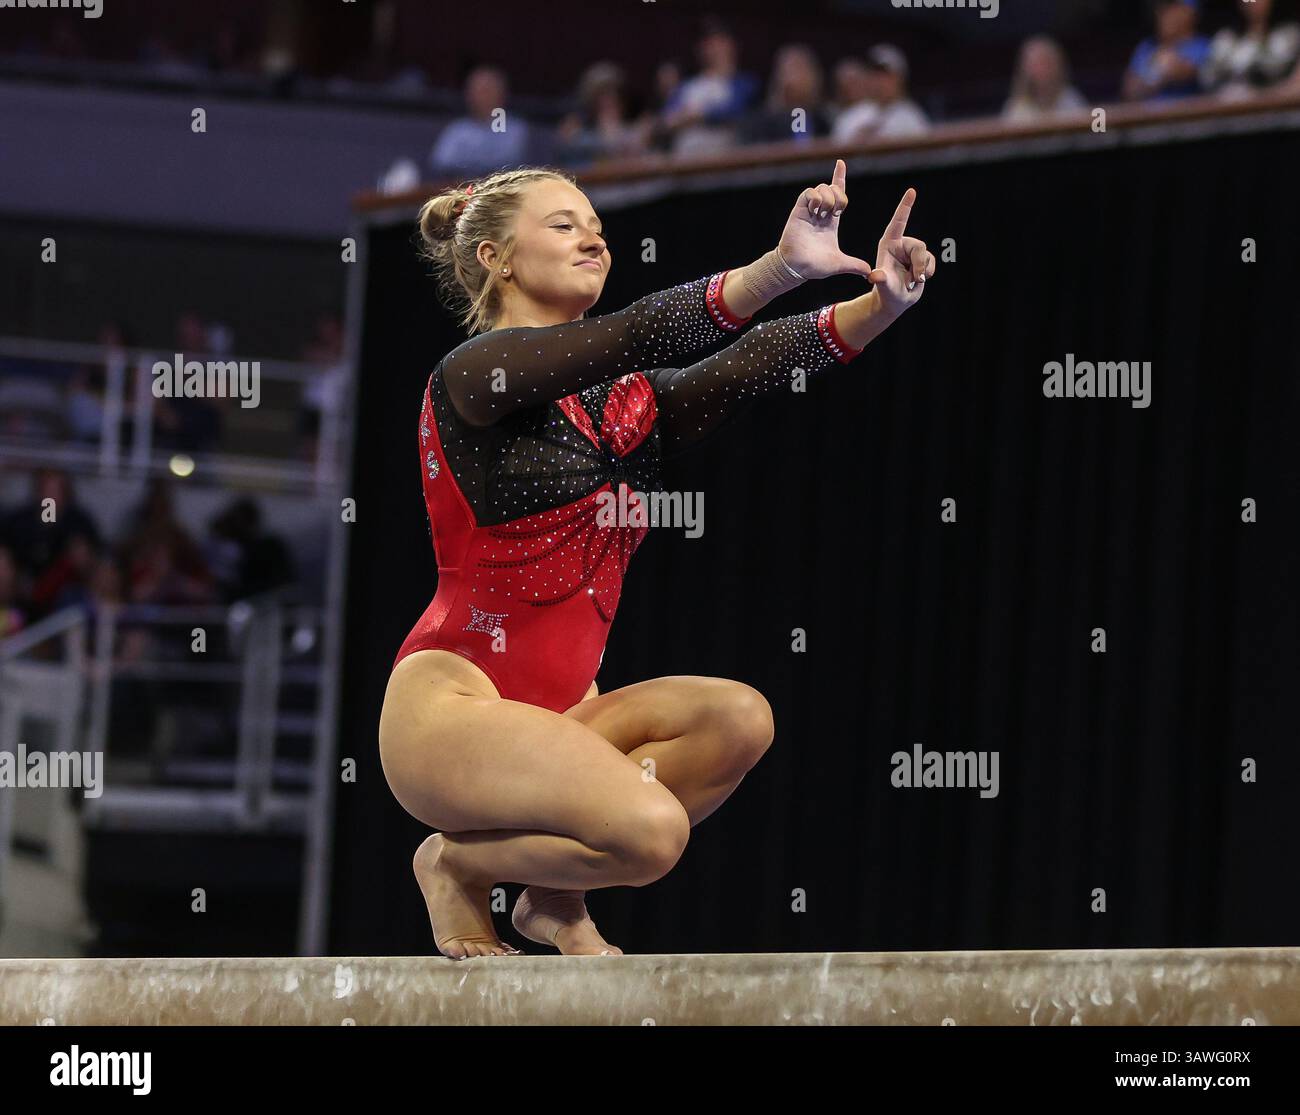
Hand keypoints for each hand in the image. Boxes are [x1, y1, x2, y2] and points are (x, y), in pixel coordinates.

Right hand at [776, 158, 875, 281]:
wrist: (797, 267)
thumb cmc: (815, 266)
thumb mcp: (839, 264)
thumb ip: (854, 265)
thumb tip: (870, 272)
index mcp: (831, 220)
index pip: (837, 194)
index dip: (839, 177)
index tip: (840, 163)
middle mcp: (820, 212)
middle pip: (832, 188)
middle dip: (839, 195)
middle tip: (837, 211)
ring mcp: (809, 210)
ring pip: (822, 188)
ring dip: (828, 197)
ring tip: (824, 212)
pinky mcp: (799, 210)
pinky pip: (809, 192)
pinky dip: (815, 197)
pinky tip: (816, 209)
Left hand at [866, 187, 934, 317]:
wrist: (894, 301)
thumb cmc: (886, 292)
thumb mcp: (883, 285)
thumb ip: (881, 279)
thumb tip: (875, 277)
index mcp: (888, 243)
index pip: (898, 222)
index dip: (905, 206)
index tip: (912, 191)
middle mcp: (901, 244)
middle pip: (919, 246)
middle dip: (919, 264)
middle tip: (914, 279)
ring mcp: (912, 252)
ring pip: (927, 255)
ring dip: (922, 271)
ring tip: (911, 281)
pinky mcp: (922, 259)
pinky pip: (932, 262)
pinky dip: (927, 273)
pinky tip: (918, 280)